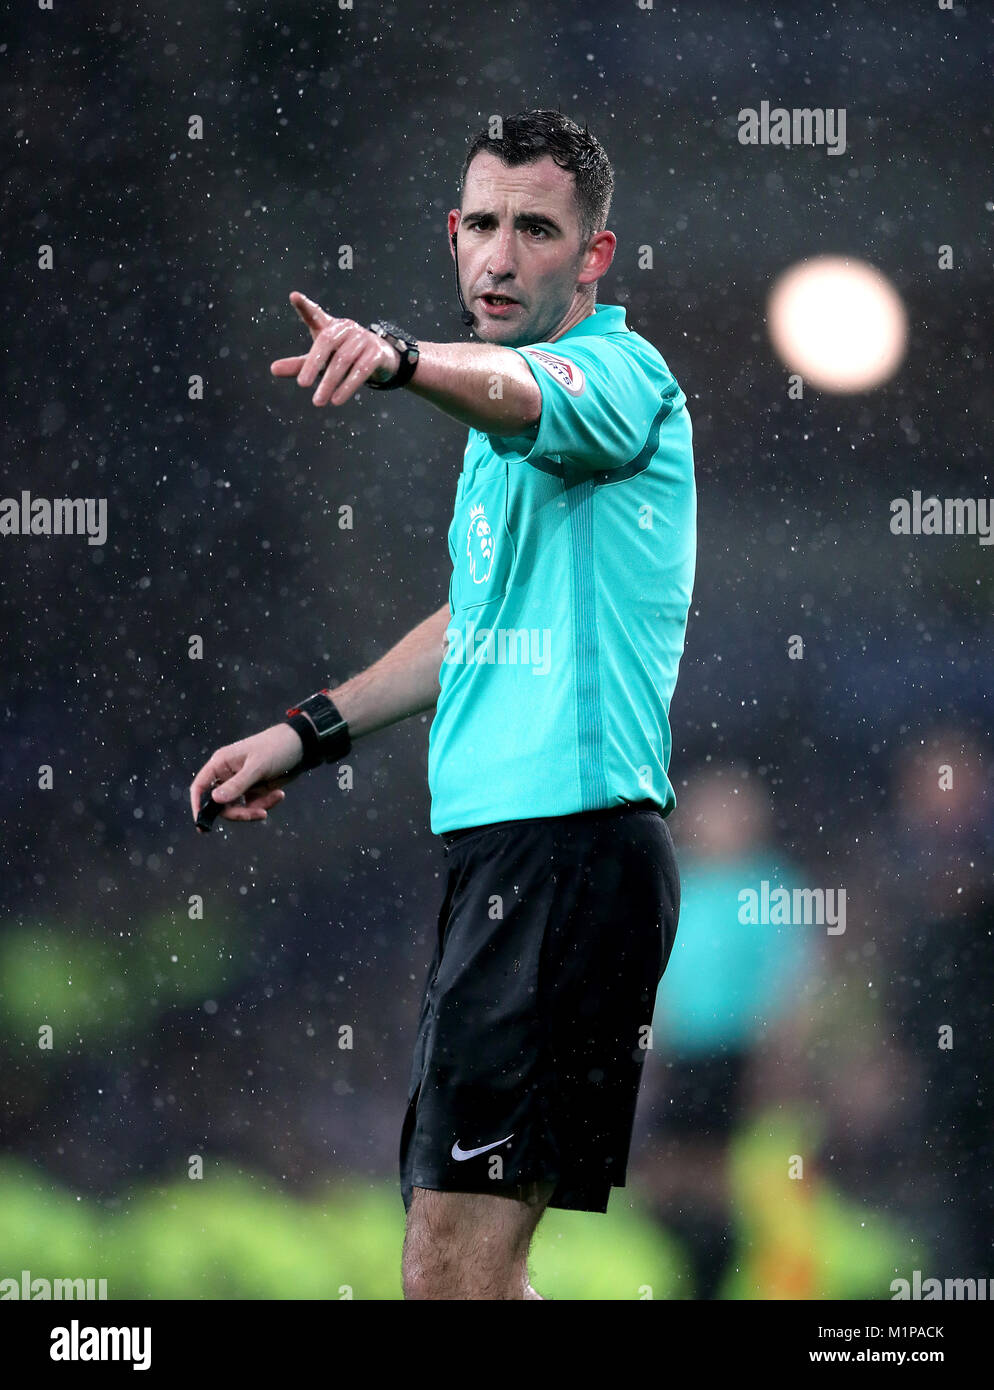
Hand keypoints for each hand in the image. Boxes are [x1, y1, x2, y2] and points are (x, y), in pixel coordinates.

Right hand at [189, 722, 305, 829]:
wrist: (301, 746)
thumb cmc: (276, 748)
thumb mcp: (257, 766)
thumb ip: (237, 784)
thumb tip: (214, 800)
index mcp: (221, 763)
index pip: (200, 786)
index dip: (198, 804)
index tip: (202, 823)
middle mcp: (227, 775)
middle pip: (221, 804)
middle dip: (239, 813)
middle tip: (259, 814)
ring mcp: (241, 784)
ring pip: (238, 808)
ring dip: (256, 808)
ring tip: (277, 796)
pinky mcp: (254, 790)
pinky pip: (253, 806)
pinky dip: (266, 804)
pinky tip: (279, 794)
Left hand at [270, 292, 401, 405]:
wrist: (380, 358)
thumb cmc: (342, 355)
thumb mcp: (320, 360)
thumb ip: (299, 365)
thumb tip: (272, 369)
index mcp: (329, 326)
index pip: (315, 314)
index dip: (305, 306)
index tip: (294, 296)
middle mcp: (346, 328)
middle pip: (327, 342)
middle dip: (314, 364)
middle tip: (303, 385)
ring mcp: (363, 338)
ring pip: (343, 360)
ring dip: (330, 382)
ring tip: (319, 401)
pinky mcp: (377, 352)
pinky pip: (361, 370)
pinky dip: (348, 386)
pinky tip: (337, 400)